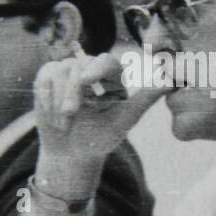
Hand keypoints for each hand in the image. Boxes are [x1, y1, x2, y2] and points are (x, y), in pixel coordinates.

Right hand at [32, 51, 167, 190]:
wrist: (70, 154)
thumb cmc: (100, 138)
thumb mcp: (124, 120)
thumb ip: (145, 99)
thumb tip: (171, 82)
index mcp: (112, 76)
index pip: (105, 61)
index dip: (96, 69)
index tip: (87, 81)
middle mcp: (90, 69)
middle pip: (79, 66)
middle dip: (72, 92)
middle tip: (71, 115)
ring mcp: (68, 72)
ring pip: (60, 72)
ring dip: (59, 99)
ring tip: (64, 123)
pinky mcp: (48, 77)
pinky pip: (45, 77)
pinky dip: (46, 97)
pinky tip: (52, 114)